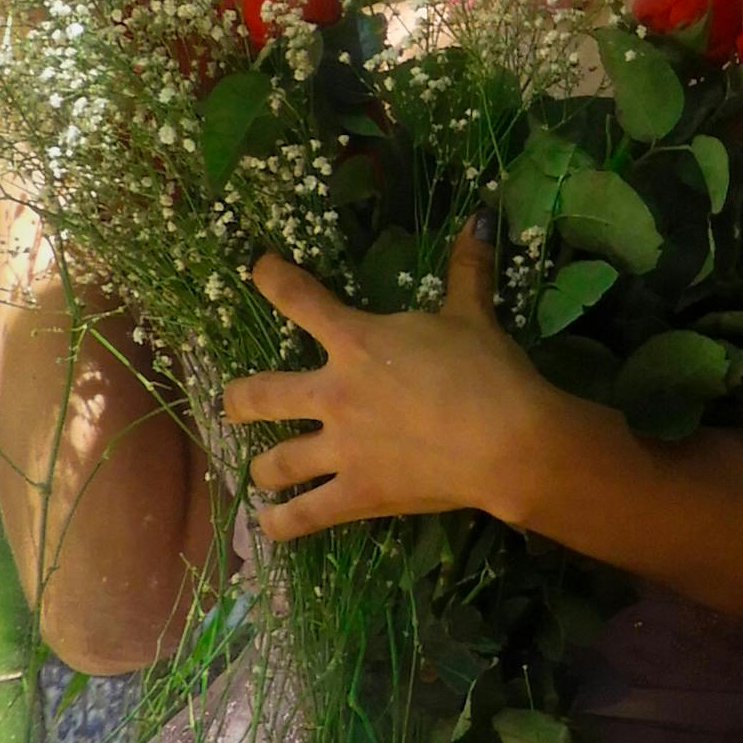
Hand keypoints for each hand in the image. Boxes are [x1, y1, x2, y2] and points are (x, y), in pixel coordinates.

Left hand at [223, 225, 556, 537]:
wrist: (508, 442)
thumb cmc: (488, 371)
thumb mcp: (473, 315)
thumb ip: (467, 270)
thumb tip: (481, 219)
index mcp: (356, 342)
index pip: (299, 298)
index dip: (272, 278)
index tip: (258, 269)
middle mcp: (332, 395)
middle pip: (257, 396)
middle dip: (238, 399)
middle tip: (234, 402)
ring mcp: (339, 450)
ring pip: (273, 463)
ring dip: (262, 466)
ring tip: (261, 471)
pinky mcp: (355, 496)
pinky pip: (300, 518)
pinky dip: (280, 523)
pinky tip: (272, 524)